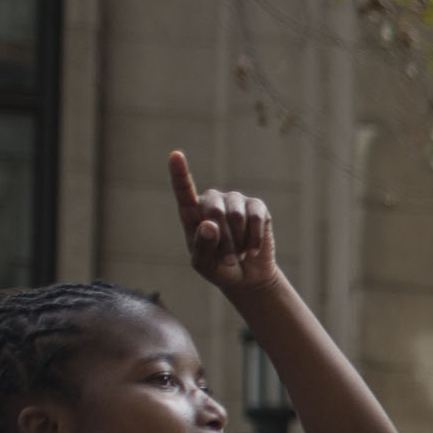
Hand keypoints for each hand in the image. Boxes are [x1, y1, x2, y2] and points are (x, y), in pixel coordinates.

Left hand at [167, 151, 281, 297]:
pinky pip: (256, 217)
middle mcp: (213, 201)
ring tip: (239, 255)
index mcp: (192, 213)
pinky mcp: (257, 206)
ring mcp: (235, 201)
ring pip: (236, 216)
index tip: (175, 156)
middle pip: (215, 212)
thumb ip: (202, 247)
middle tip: (228, 260)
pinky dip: (254, 239)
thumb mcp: (204, 264)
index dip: (179, 173)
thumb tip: (209, 224)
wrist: (248, 276)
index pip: (184, 190)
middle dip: (224, 241)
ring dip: (239, 243)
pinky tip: (253, 250)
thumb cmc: (219, 268)